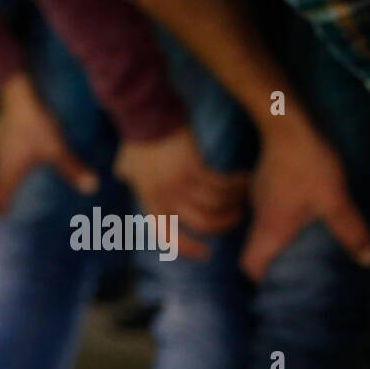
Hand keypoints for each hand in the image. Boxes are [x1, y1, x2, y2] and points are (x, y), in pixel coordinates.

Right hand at [0, 72, 96, 212]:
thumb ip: (72, 168)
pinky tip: (12, 148)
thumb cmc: (36, 126)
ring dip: (1, 172)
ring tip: (10, 175)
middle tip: (5, 200)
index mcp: (8, 170)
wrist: (16, 94)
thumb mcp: (57, 148)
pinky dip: (3, 154)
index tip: (0, 217)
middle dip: (0, 191)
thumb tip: (92, 187)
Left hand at [115, 124, 246, 260]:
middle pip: (202, 224)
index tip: (205, 252)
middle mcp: (165, 197)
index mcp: (148, 199)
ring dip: (233, 206)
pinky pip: (222, 186)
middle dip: (222, 225)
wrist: (146, 115)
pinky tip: (245, 179)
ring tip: (242, 199)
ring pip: (216, 207)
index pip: (166, 234)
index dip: (186, 248)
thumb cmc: (137, 137)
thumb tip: (124, 177)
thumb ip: (128, 175)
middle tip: (234, 218)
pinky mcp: (196, 168)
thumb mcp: (126, 164)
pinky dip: (236, 185)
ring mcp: (181, 184)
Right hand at [241, 117, 369, 279]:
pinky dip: (283, 218)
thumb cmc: (307, 165)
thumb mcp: (335, 201)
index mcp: (269, 227)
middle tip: (298, 275)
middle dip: (273, 264)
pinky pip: (270, 208)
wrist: (285, 123)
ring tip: (306, 247)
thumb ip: (352, 231)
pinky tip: (305, 214)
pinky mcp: (266, 180)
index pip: (249, 264)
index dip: (260, 281)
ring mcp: (260, 195)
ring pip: (263, 227)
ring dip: (278, 239)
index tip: (277, 289)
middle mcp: (258, 214)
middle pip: (255, 248)